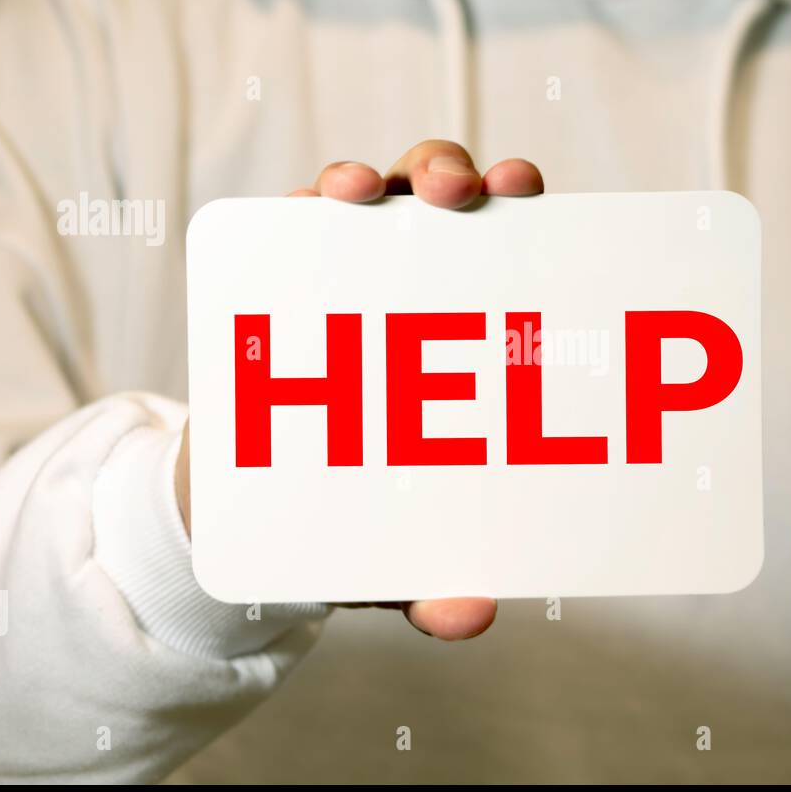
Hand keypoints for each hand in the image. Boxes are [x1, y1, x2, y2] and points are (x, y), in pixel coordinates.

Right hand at [175, 140, 543, 638]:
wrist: (250, 512)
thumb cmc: (354, 518)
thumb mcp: (398, 552)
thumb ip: (435, 583)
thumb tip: (471, 616)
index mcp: (472, 335)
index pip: (517, 257)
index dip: (537, 221)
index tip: (540, 206)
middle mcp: (419, 286)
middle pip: (455, 204)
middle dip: (465, 177)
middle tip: (477, 193)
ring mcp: (349, 271)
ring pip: (380, 192)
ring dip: (388, 175)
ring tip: (371, 195)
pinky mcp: (280, 274)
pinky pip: (297, 219)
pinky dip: (311, 199)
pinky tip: (320, 203)